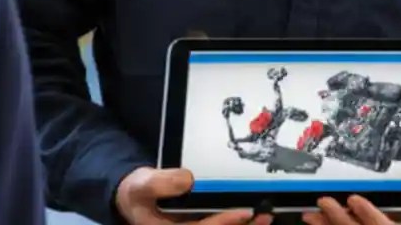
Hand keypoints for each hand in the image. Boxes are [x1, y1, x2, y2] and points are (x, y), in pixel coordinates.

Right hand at [115, 166, 269, 224]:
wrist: (134, 197)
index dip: (223, 222)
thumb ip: (160, 183)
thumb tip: (187, 179)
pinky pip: (217, 224)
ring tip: (266, 216)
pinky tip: (254, 215)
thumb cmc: (138, 192)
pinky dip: (237, 221)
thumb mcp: (142, 185)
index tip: (244, 213)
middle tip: (265, 216)